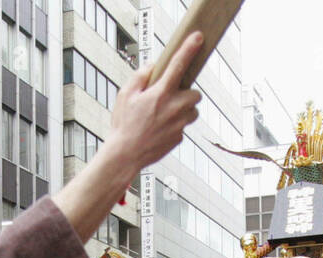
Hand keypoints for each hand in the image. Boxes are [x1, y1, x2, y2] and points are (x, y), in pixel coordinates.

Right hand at [106, 33, 203, 176]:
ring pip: (192, 111)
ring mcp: (179, 125)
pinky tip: (160, 128)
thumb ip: (140, 76)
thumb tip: (152, 66)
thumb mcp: (125, 95)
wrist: (125, 155)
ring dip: (183, 109)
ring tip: (164, 114)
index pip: (178, 65)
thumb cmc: (124, 124)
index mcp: (160, 93)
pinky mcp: (179, 138)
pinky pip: (184, 126)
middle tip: (170, 97)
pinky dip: (176, 125)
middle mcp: (174, 108)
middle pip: (195, 93)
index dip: (189, 49)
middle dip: (186, 93)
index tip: (198, 37)